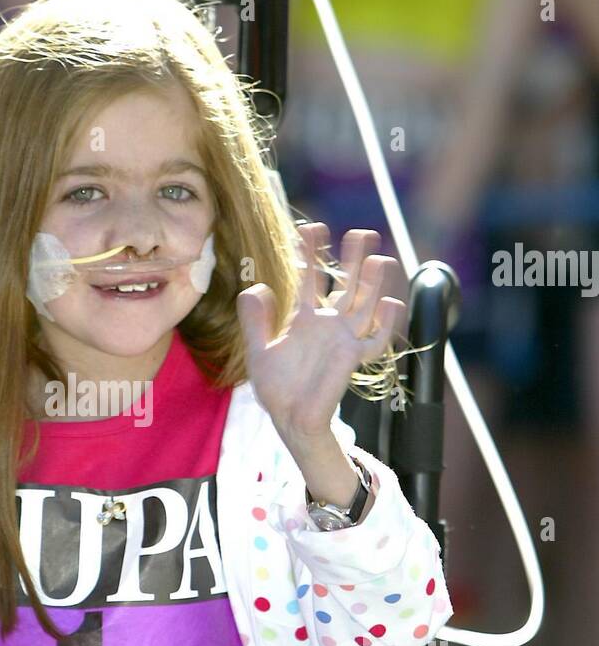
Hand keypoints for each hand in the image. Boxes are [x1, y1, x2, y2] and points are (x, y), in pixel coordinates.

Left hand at [236, 223, 403, 445]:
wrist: (290, 417)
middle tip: (362, 232)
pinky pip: (375, 340)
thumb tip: (257, 287)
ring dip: (372, 283)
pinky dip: (385, 323)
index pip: (310, 279)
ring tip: (379, 258)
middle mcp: (327, 325)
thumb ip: (255, 319)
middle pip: (346, 285)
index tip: (313, 228)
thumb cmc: (276, 387)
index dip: (311, 254)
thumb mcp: (258, 349)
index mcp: (304, 319)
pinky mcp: (352, 358)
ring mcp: (342, 339)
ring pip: (364, 305)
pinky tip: (390, 302)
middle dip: (353, 259)